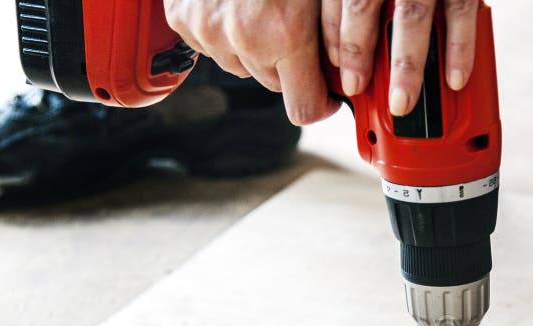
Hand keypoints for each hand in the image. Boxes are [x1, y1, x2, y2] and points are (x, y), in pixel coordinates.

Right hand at [163, 0, 339, 124]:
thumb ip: (334, 32)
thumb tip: (349, 71)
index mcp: (283, 33)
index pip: (304, 109)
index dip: (320, 105)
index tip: (328, 96)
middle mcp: (242, 39)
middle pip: (275, 86)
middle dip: (289, 66)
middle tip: (295, 29)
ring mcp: (208, 31)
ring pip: (243, 67)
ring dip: (256, 49)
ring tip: (263, 8)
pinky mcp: (183, 20)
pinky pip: (212, 46)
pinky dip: (226, 33)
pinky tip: (235, 4)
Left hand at [322, 0, 479, 115]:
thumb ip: (364, 0)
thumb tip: (346, 49)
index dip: (331, 32)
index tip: (334, 66)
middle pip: (364, 3)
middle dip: (358, 50)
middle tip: (355, 88)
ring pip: (412, 15)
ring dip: (405, 64)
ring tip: (401, 101)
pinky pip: (461, 11)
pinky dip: (458, 49)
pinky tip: (453, 79)